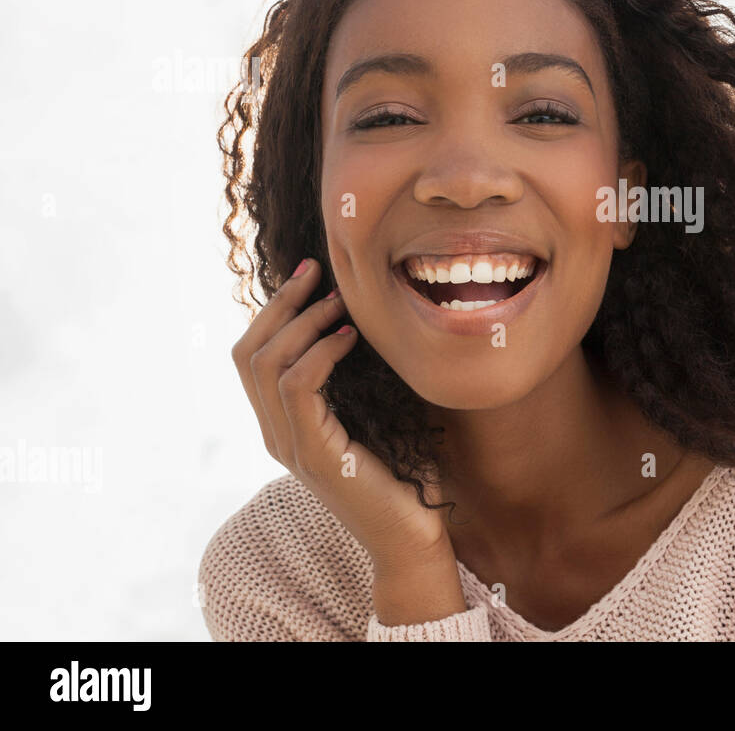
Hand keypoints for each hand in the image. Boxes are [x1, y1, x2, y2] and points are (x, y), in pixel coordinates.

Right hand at [231, 257, 451, 575]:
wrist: (411, 537)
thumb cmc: (403, 476)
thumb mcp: (374, 414)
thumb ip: (355, 379)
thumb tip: (367, 322)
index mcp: (283, 425)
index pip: (251, 356)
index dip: (274, 310)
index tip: (310, 276)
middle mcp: (276, 435)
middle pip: (247, 353)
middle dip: (281, 304)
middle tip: (316, 272)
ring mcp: (290, 448)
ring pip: (266, 365)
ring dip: (304, 323)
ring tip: (341, 305)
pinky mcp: (316, 456)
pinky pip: (298, 388)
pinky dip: (321, 353)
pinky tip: (350, 338)